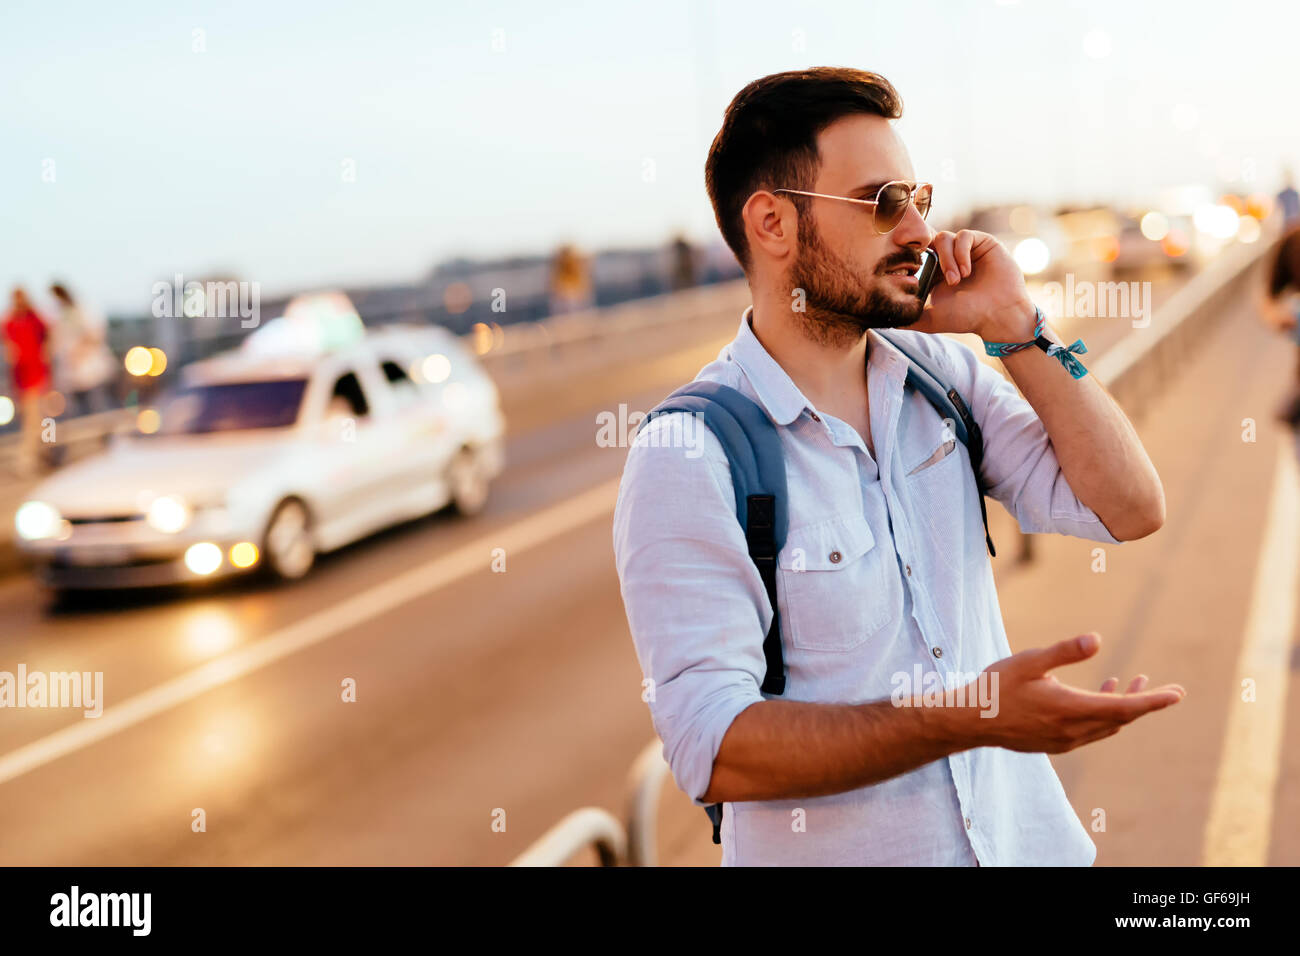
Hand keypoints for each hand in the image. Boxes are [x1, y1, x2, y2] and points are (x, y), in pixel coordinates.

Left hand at [907, 229, 1037, 342]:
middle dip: (932, 258)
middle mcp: (950, 257)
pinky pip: (964, 236)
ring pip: (944, 238)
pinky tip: (966, 271)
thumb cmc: (967, 318)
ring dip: (948, 259)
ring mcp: (966, 249)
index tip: (907, 264)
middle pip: (928, 241)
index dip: (911, 254)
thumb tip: (884, 322)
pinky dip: (961, 252)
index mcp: (936, 271)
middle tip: (945, 281)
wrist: (998, 316)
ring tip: (957, 279)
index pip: (917, 252)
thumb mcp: (931, 319)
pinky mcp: (982, 242)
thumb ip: (909, 319)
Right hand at [966, 632, 1184, 753]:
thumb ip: (1065, 652)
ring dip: (1123, 708)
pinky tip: (1094, 698)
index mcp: (1070, 709)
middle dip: (1144, 703)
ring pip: (1107, 727)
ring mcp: (1064, 741)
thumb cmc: (997, 687)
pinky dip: (1103, 716)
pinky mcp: (1054, 744)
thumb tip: (1097, 640)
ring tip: (1128, 683)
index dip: (1153, 701)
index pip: (1124, 708)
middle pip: (1121, 719)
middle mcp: (1072, 730)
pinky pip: (1091, 732)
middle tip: (1165, 689)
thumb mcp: (1029, 661)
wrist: (970, 721)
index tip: (1177, 695)